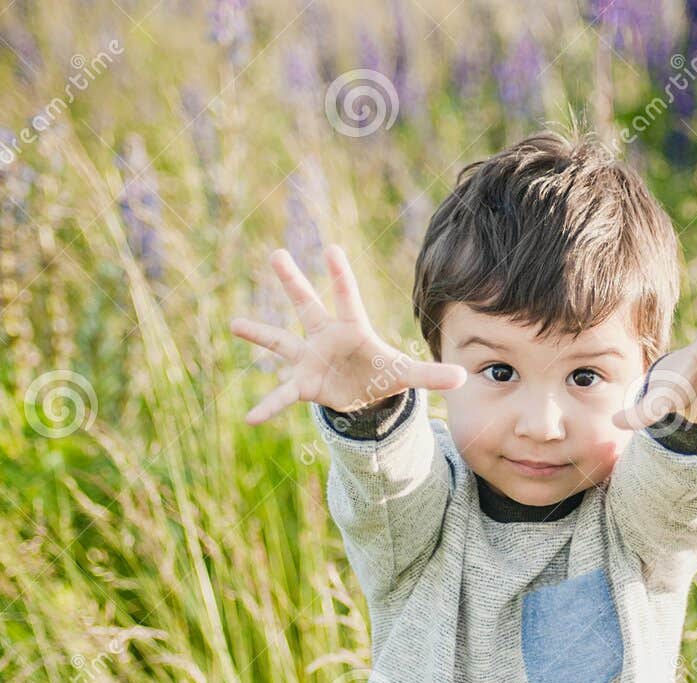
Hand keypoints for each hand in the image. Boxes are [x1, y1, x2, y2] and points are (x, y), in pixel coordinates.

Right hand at [230, 245, 465, 424]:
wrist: (363, 393)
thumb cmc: (382, 373)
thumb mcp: (406, 375)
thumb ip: (431, 375)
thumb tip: (463, 379)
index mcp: (353, 329)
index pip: (347, 298)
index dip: (341, 276)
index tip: (332, 250)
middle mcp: (326, 337)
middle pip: (307, 305)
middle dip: (293, 281)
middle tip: (277, 253)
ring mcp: (310, 358)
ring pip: (281, 341)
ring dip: (259, 332)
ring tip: (234, 322)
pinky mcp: (304, 383)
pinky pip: (282, 394)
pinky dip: (268, 406)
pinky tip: (250, 418)